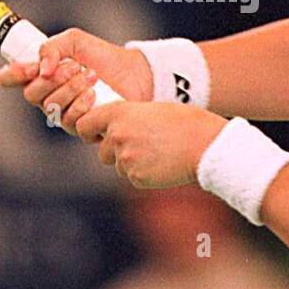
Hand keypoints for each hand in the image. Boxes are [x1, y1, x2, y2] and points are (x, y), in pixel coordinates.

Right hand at [0, 27, 153, 133]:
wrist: (134, 73)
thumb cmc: (103, 57)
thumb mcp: (75, 41)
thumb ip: (51, 48)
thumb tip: (40, 69)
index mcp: (41, 74)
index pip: (11, 78)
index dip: (12, 75)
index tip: (29, 68)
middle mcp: (48, 96)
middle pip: (32, 95)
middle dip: (53, 79)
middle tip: (74, 66)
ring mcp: (64, 113)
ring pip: (51, 107)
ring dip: (70, 89)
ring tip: (91, 76)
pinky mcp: (81, 127)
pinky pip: (70, 121)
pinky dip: (81, 105)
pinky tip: (95, 95)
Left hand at [75, 101, 227, 188]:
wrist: (204, 145)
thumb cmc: (184, 123)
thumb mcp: (152, 110)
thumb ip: (129, 119)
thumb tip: (114, 129)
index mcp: (119, 114)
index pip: (84, 124)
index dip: (89, 131)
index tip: (95, 135)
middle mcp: (117, 136)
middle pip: (103, 152)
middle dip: (116, 152)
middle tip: (141, 146)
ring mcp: (126, 159)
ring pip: (120, 166)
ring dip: (133, 163)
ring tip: (158, 153)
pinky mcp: (136, 178)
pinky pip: (134, 177)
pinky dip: (145, 174)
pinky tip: (163, 164)